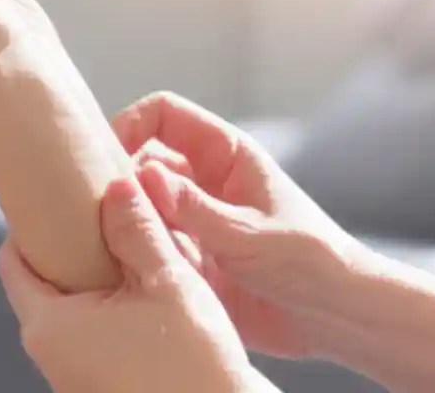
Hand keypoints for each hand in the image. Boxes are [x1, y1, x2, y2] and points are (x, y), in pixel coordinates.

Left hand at [0, 177, 274, 392]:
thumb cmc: (193, 363)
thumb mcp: (168, 281)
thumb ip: (138, 228)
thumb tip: (118, 182)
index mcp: (46, 326)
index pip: (12, 259)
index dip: (34, 222)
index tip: (65, 197)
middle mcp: (48, 355)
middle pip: (41, 284)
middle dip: (68, 247)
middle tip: (102, 215)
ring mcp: (71, 376)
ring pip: (69, 311)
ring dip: (94, 280)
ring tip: (131, 251)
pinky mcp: (98, 388)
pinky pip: (90, 338)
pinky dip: (108, 312)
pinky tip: (145, 295)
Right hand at [112, 91, 364, 358]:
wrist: (332, 320)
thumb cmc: (311, 261)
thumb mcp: (250, 234)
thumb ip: (196, 209)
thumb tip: (144, 175)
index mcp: (226, 155)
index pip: (165, 114)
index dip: (131, 124)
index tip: (106, 156)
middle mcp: (203, 182)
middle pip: (140, 160)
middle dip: (118, 181)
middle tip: (102, 210)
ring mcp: (192, 220)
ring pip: (138, 206)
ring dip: (124, 221)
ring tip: (114, 246)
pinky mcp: (187, 257)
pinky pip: (146, 246)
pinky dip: (132, 254)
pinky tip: (129, 272)